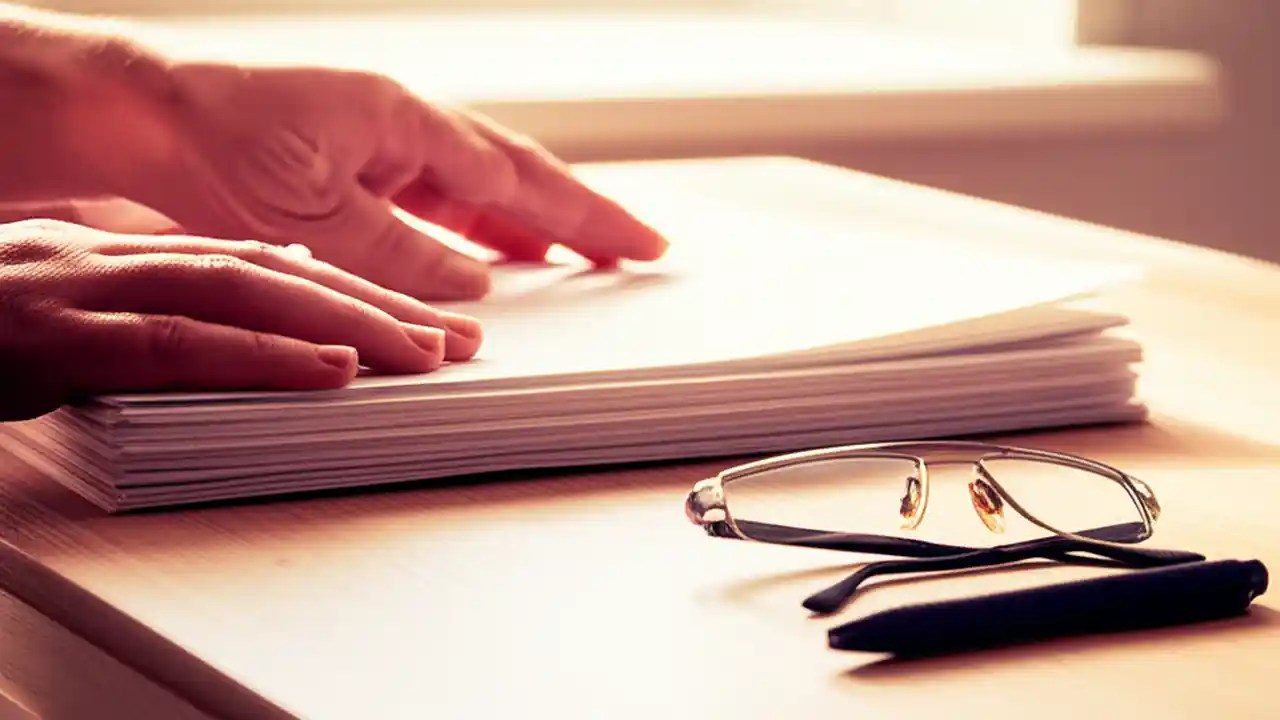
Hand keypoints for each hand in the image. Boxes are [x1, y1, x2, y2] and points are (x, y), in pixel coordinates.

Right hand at [0, 219, 482, 420]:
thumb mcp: (59, 320)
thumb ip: (142, 321)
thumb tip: (236, 338)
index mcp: (114, 251)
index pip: (255, 258)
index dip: (345, 287)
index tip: (416, 319)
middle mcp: (105, 256)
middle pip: (269, 266)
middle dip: (370, 303)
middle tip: (454, 339)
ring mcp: (77, 290)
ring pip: (237, 289)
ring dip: (341, 320)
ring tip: (422, 351)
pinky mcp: (50, 337)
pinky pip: (173, 341)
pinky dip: (260, 354)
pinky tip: (329, 370)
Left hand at [94, 61, 668, 299]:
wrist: (142, 116)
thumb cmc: (212, 143)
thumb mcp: (311, 213)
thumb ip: (401, 251)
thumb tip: (476, 284)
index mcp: (404, 120)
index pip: (514, 178)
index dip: (582, 214)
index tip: (637, 242)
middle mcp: (405, 124)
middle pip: (517, 173)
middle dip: (582, 212)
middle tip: (641, 245)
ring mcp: (385, 143)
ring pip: (482, 187)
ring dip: (536, 222)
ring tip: (585, 258)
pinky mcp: (360, 165)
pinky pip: (438, 200)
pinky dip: (477, 230)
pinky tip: (496, 255)